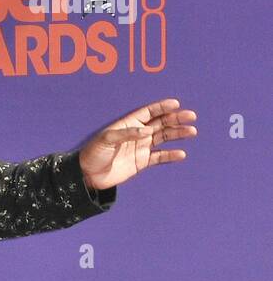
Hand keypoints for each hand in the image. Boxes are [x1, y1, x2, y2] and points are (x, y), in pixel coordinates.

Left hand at [79, 98, 196, 189]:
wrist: (88, 175)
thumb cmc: (93, 153)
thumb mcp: (107, 139)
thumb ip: (127, 134)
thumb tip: (147, 131)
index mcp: (129, 124)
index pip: (149, 112)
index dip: (162, 107)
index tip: (176, 104)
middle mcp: (138, 133)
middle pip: (161, 123)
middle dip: (176, 119)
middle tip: (191, 117)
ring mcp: (141, 147)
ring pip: (164, 138)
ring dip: (177, 134)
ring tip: (191, 132)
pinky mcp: (141, 162)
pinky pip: (159, 157)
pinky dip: (170, 155)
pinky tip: (181, 154)